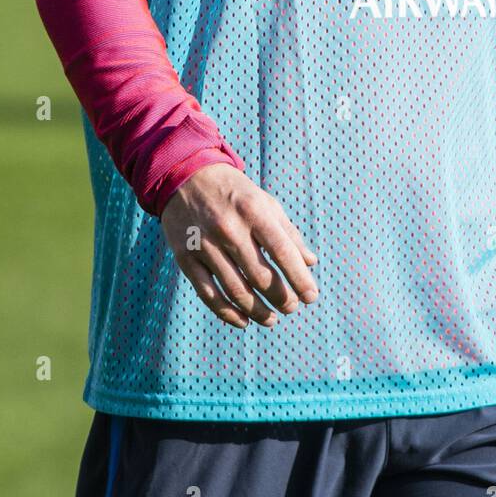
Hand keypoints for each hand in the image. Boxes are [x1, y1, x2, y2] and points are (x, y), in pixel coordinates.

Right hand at [160, 163, 318, 329]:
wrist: (185, 175)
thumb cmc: (234, 192)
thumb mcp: (265, 202)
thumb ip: (289, 232)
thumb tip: (311, 263)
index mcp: (253, 211)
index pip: (282, 252)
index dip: (300, 278)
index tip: (311, 297)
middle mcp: (229, 228)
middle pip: (261, 276)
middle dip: (281, 298)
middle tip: (292, 307)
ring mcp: (205, 245)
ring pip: (236, 290)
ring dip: (258, 311)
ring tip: (272, 319)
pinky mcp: (185, 258)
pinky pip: (209, 294)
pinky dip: (228, 313)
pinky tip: (243, 321)